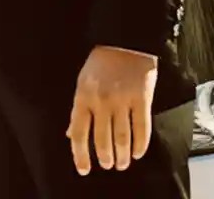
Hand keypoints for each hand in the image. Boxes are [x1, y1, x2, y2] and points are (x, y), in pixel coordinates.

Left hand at [66, 46, 157, 175]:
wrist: (125, 44)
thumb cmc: (101, 64)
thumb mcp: (82, 83)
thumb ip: (78, 110)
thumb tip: (70, 134)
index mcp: (82, 97)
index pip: (78, 133)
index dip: (80, 154)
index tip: (84, 169)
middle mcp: (101, 101)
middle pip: (101, 139)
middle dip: (105, 157)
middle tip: (108, 166)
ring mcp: (122, 101)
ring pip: (122, 138)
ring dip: (123, 155)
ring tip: (123, 164)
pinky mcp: (142, 100)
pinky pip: (142, 129)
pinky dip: (140, 145)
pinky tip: (138, 153)